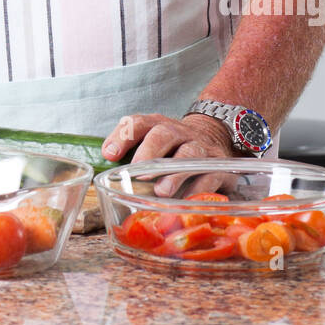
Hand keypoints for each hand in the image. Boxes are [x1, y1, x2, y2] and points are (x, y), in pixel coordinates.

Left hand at [101, 112, 236, 193]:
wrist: (214, 138)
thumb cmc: (173, 149)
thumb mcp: (152, 145)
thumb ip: (130, 158)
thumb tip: (106, 180)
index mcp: (156, 125)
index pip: (137, 123)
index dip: (122, 137)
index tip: (109, 154)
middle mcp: (177, 132)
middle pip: (163, 135)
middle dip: (149, 152)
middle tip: (138, 172)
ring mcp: (199, 147)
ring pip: (188, 154)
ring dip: (174, 173)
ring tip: (161, 191)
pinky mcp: (217, 165)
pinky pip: (210, 175)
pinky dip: (199, 189)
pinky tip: (188, 200)